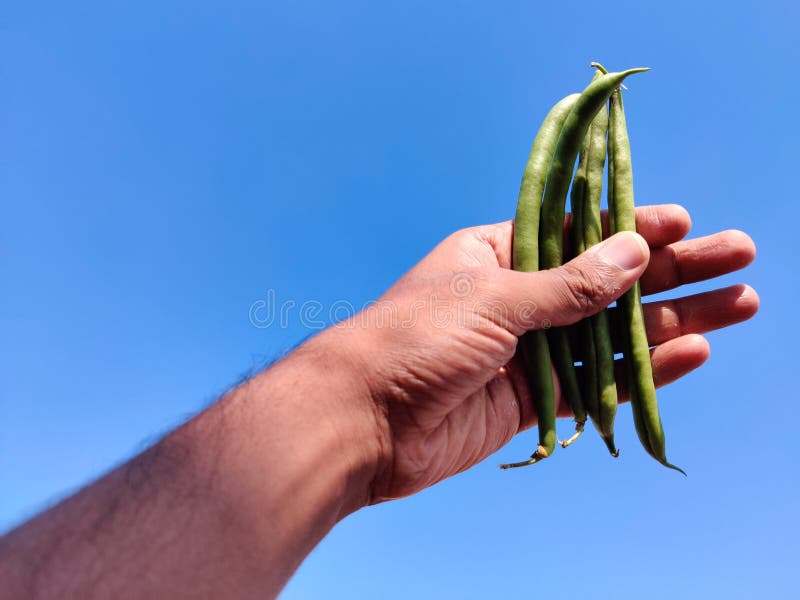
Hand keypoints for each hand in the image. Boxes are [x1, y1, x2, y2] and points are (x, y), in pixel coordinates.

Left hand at [354, 204, 756, 500]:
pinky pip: (593, 385)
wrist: (361, 422)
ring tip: (738, 305)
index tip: (685, 223)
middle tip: (738, 256)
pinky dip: (639, 372)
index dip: (632, 228)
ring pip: (610, 334)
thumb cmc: (415, 340)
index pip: (576, 233)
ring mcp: (524, 352)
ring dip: (672, 321)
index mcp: (495, 255)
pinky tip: (691, 355)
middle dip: (672, 272)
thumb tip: (633, 252)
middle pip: (607, 282)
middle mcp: (514, 299)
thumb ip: (567, 285)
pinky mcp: (528, 402)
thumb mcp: (494, 299)